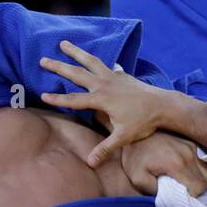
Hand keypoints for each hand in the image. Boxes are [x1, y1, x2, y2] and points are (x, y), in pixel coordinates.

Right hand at [39, 40, 176, 165]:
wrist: (164, 105)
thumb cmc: (144, 121)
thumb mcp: (123, 137)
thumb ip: (106, 148)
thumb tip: (91, 163)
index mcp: (101, 99)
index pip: (74, 100)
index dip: (57, 98)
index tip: (42, 95)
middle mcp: (105, 84)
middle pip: (77, 74)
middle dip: (58, 67)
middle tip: (42, 60)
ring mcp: (114, 77)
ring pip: (91, 61)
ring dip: (76, 52)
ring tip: (63, 43)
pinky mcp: (122, 75)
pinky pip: (105, 65)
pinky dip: (96, 61)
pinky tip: (94, 60)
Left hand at [119, 132, 206, 195]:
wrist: (134, 134)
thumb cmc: (134, 157)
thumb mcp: (138, 179)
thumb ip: (154, 192)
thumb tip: (169, 199)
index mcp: (177, 164)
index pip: (198, 187)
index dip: (192, 196)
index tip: (180, 196)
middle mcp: (188, 154)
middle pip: (205, 180)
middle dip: (195, 189)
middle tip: (180, 190)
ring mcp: (191, 146)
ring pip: (206, 171)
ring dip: (197, 179)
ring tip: (182, 181)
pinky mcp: (190, 143)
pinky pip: (201, 161)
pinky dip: (196, 169)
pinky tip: (182, 170)